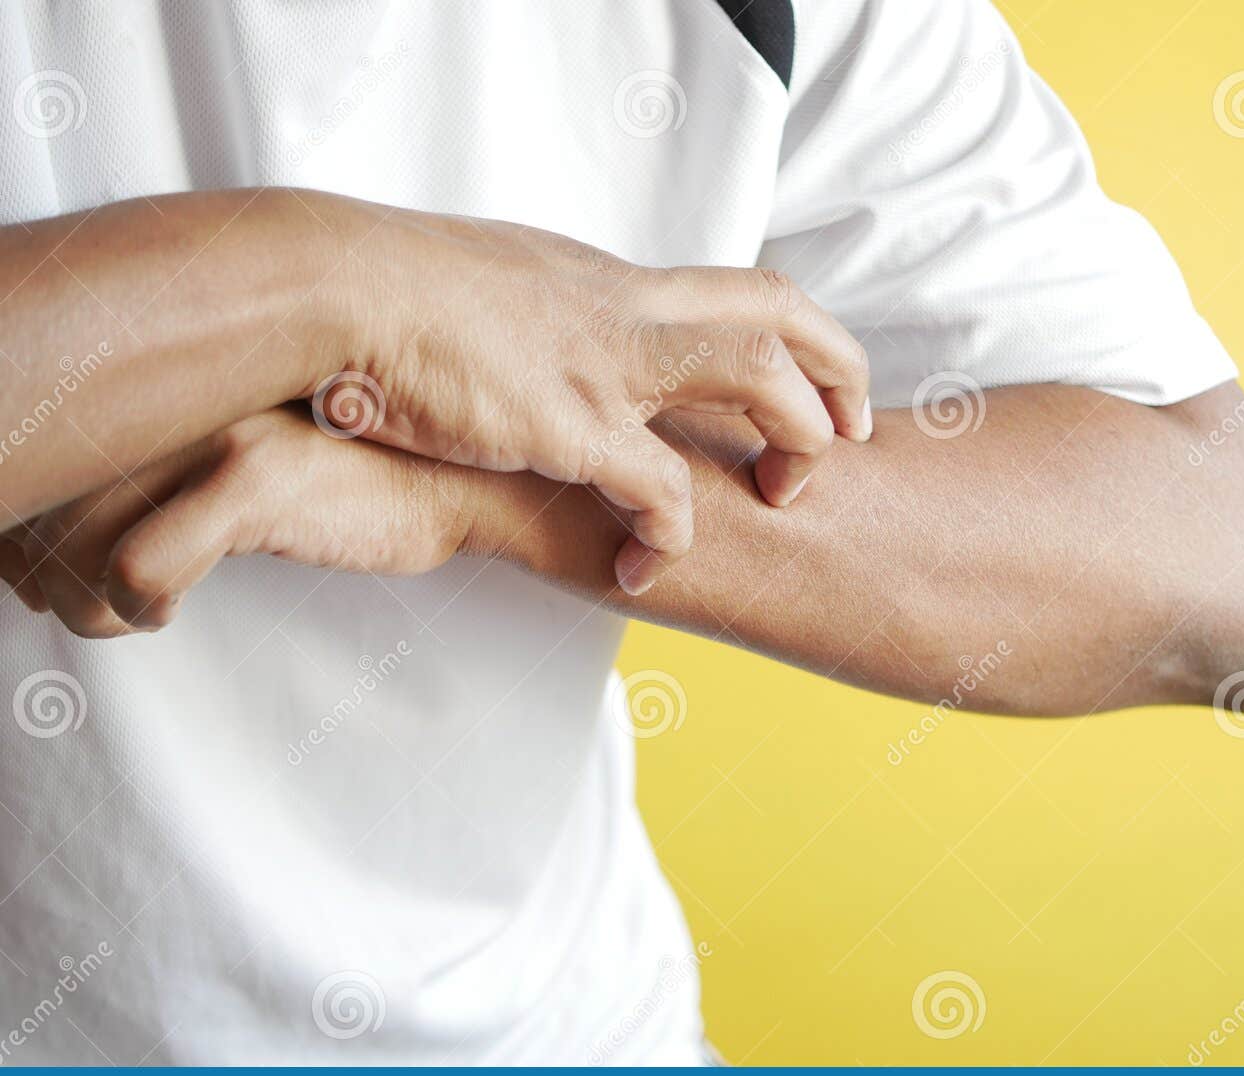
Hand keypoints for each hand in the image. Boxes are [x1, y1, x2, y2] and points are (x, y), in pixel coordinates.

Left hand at [0, 407, 474, 636]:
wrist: (455, 479)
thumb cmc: (326, 477)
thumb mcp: (211, 452)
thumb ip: (130, 463)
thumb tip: (26, 534)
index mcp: (152, 370)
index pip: (30, 440)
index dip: (18, 526)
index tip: (37, 565)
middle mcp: (172, 382)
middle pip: (35, 499)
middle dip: (44, 572)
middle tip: (92, 600)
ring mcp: (214, 422)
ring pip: (70, 541)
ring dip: (92, 602)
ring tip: (141, 606)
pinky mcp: (258, 475)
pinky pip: (140, 566)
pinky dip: (143, 605)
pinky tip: (175, 605)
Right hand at [331, 202, 871, 591]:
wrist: (333, 287)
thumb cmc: (392, 293)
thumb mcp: (500, 289)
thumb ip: (550, 318)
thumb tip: (561, 346)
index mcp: (612, 282)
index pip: (741, 288)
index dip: (803, 334)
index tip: (817, 384)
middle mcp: (627, 309)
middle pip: (781, 310)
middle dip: (839, 370)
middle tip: (851, 433)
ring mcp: (606, 361)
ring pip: (759, 373)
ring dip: (795, 436)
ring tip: (783, 494)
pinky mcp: (570, 423)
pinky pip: (663, 486)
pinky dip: (673, 533)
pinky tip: (646, 565)